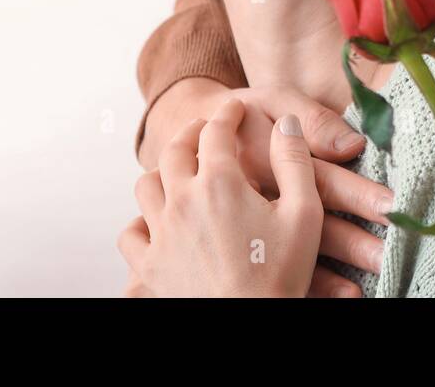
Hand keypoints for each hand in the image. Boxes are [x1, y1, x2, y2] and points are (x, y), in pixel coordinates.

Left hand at [118, 99, 322, 296]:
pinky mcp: (150, 266)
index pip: (215, 132)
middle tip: (205, 129)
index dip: (226, 114)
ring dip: (163, 172)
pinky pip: (131, 234)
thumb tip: (284, 123)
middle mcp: (182, 201)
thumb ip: (294, 161)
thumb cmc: (279, 275)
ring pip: (146, 186)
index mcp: (219, 183)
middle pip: (174, 150)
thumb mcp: (304, 213)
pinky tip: (157, 222)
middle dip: (191, 133)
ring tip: (179, 172)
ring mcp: (161, 234)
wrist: (253, 324)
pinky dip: (141, 221)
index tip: (234, 108)